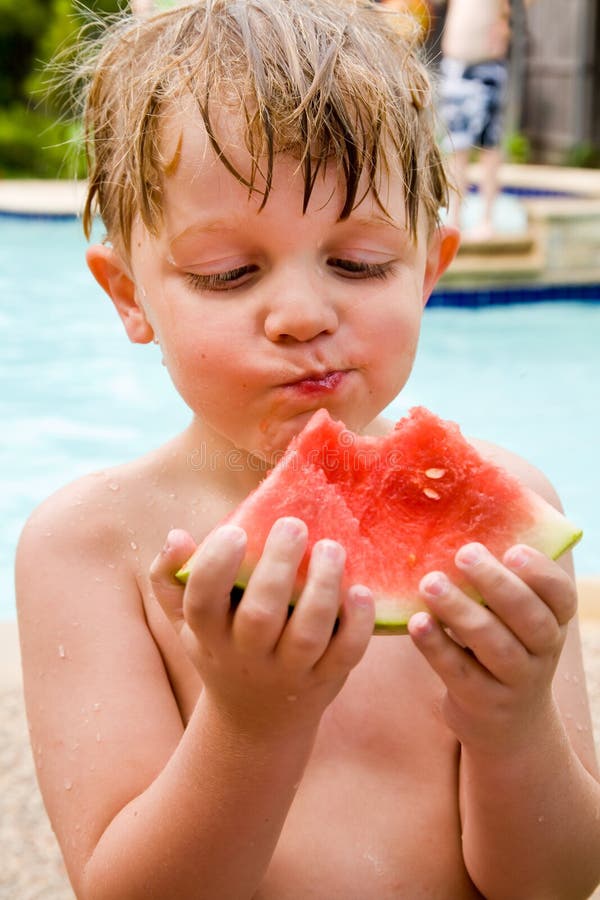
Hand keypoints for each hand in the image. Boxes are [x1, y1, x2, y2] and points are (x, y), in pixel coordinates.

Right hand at [150, 519, 373, 735]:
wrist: (257, 720)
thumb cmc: (222, 647)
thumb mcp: (187, 621)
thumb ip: (171, 577)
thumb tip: (178, 535)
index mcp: (209, 635)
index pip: (202, 602)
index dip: (216, 566)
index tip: (236, 531)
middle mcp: (247, 657)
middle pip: (260, 615)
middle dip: (277, 568)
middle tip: (293, 524)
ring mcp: (290, 671)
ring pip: (307, 633)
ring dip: (322, 588)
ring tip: (331, 547)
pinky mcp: (328, 678)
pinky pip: (346, 653)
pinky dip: (358, 624)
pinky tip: (361, 590)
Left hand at [407, 542, 576, 753]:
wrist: (506, 723)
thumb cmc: (503, 646)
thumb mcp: (513, 620)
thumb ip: (500, 583)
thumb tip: (458, 525)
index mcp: (553, 622)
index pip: (561, 595)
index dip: (541, 573)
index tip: (512, 550)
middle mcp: (542, 652)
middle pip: (527, 617)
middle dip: (496, 583)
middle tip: (464, 553)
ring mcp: (515, 681)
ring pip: (493, 644)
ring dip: (460, 611)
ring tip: (430, 583)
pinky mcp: (483, 703)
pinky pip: (459, 672)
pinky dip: (436, 646)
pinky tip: (416, 622)